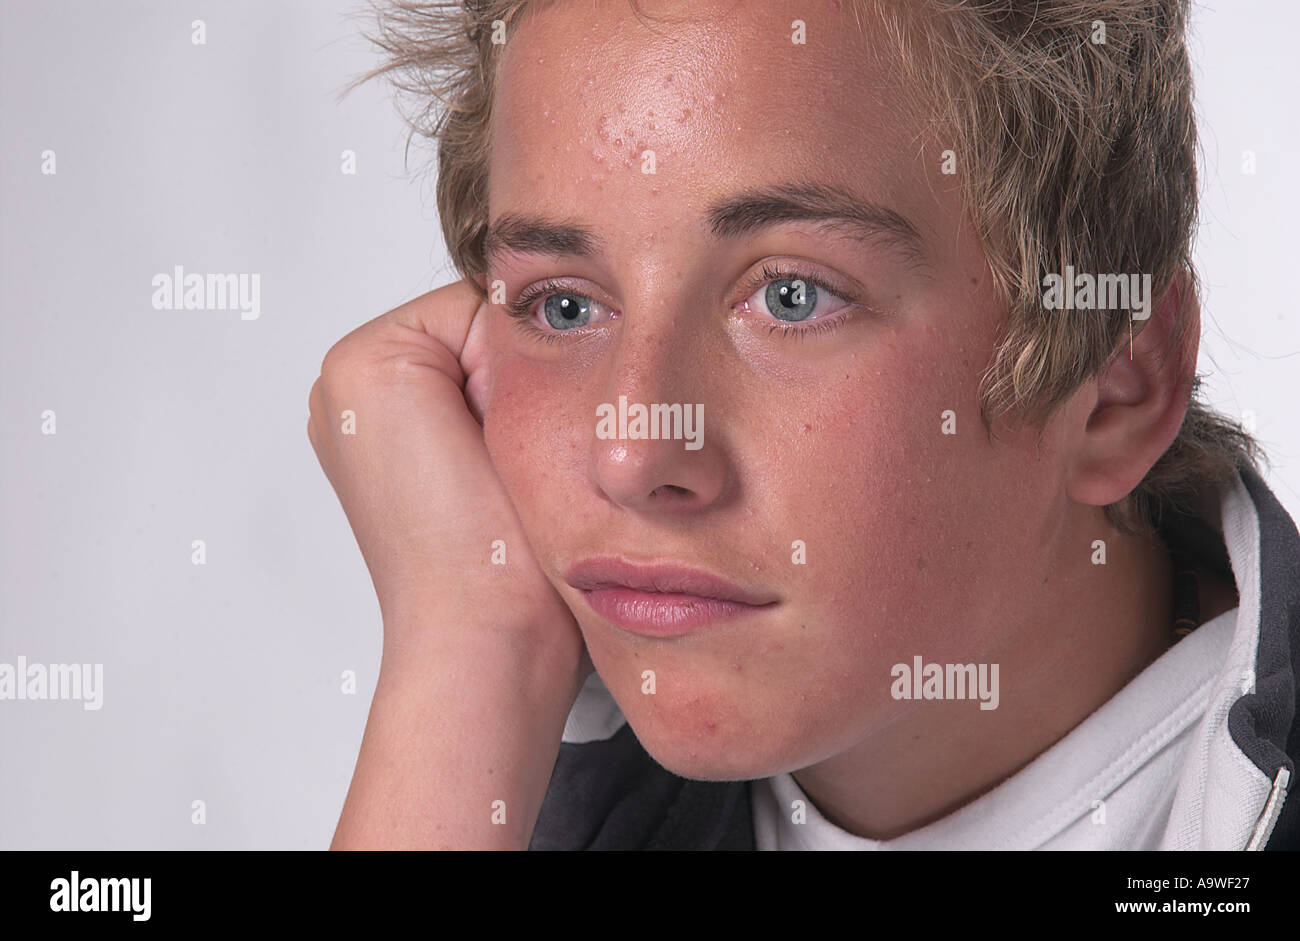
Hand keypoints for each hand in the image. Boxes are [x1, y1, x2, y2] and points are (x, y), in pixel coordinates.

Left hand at [308, 279, 589, 673]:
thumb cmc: (483, 549)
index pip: (480, 299)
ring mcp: (387, 440)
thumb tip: (544, 323)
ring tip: (528, 467)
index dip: (529, 344)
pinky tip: (525, 482)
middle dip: (525, 377)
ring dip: (528, 412)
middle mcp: (359, 396)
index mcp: (361, 362)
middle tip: (533, 439)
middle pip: (485, 339)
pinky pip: (489, 422)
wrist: (491, 644)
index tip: (533, 406)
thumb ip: (509, 333)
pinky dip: (520, 444)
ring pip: (497, 381)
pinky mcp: (421, 477)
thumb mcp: (486, 394)